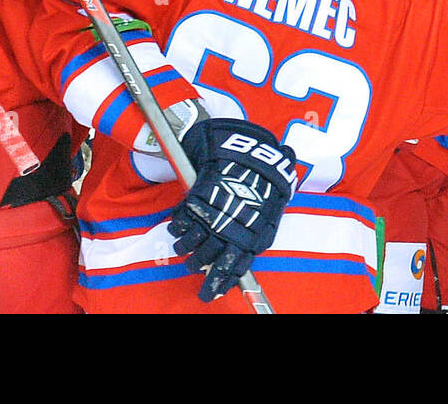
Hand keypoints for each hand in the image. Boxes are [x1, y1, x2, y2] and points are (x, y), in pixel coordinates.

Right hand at [167, 118, 298, 301]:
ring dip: (185, 248)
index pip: (232, 269)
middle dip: (198, 266)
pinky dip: (177, 228)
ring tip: (184, 248)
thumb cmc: (265, 184)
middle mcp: (227, 232)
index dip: (219, 284)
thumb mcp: (271, 213)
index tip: (211, 294)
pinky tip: (179, 227)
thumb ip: (259, 236)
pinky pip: (179, 224)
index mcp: (249, 238)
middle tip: (193, 268)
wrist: (248, 154)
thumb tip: (250, 257)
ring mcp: (209, 218)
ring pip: (189, 245)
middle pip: (206, 260)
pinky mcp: (194, 203)